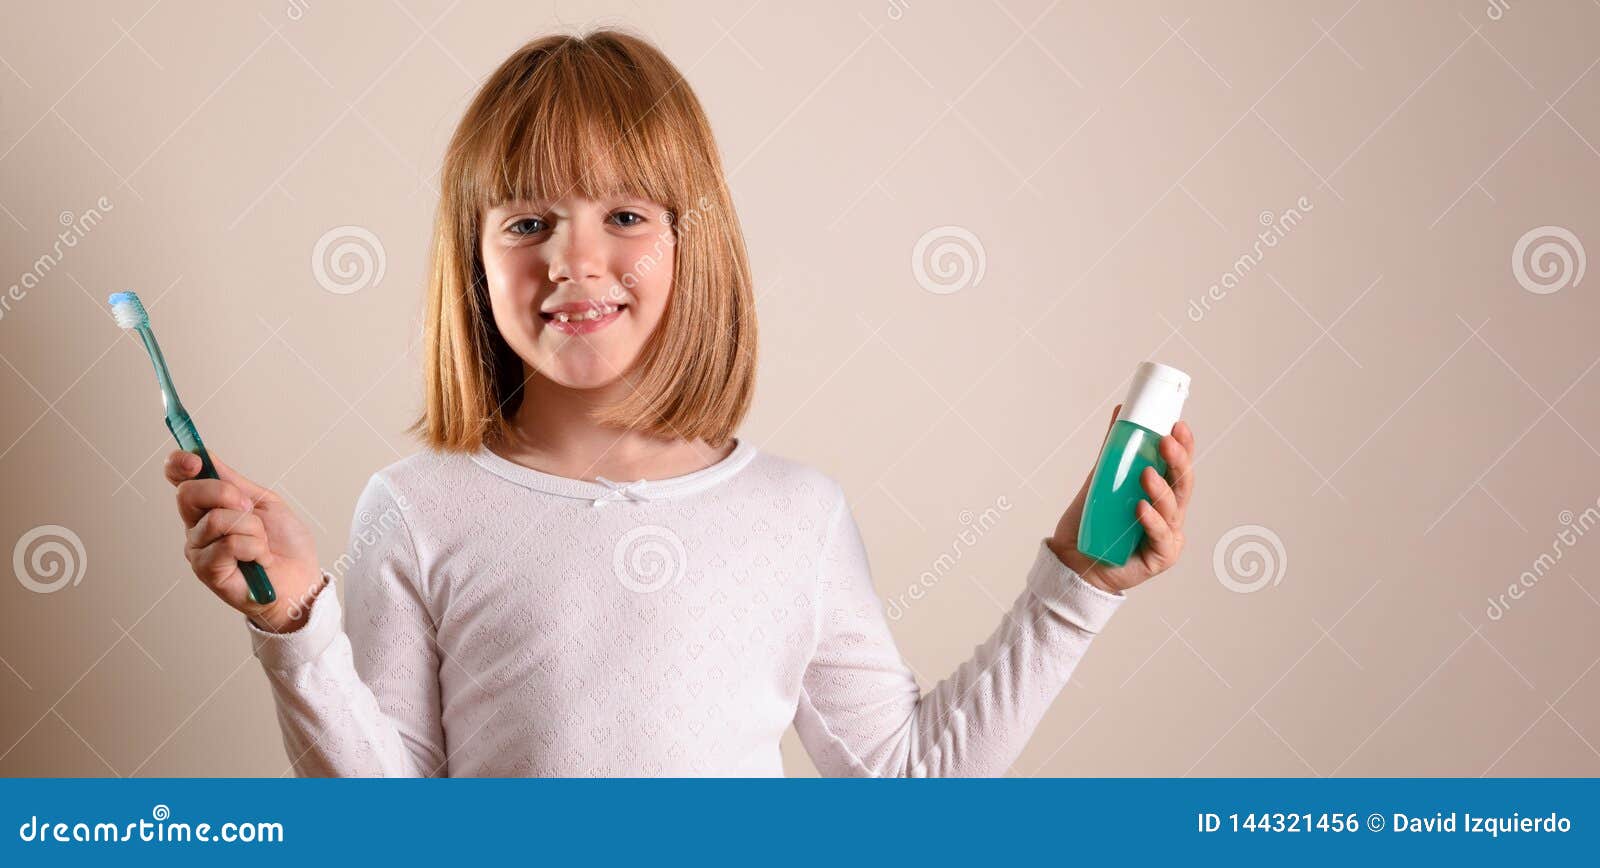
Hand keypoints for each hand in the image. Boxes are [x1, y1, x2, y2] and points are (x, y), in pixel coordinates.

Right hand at [165, 451, 324, 632]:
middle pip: (189, 493)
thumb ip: (233, 482)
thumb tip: (205, 456)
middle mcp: (197, 526)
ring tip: (261, 543)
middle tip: (250, 510)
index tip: (195, 461)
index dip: (179, 464)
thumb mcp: (264, 502)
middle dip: (227, 494)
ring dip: (252, 528)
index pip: (179, 479)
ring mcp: (198, 549)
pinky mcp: (206, 570)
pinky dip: (254, 547)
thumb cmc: (284, 544)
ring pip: (217, 519)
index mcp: (209, 506)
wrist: (300, 580)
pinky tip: (258, 559)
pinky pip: (229, 543)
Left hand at [1046, 403, 1196, 594]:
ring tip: (1147, 474)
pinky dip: (1152, 521)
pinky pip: (1160, 536)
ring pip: (1173, 509)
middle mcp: (1171, 513)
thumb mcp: (1103, 478)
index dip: (1184, 446)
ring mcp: (1168, 536)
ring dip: (1162, 490)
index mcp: (1163, 493)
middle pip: (1183, 484)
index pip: (1179, 466)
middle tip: (1167, 442)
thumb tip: (1121, 410)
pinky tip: (1141, 509)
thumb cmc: (1093, 520)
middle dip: (1178, 461)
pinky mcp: (1160, 557)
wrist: (1073, 557)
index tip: (1178, 425)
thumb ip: (1115, 449)